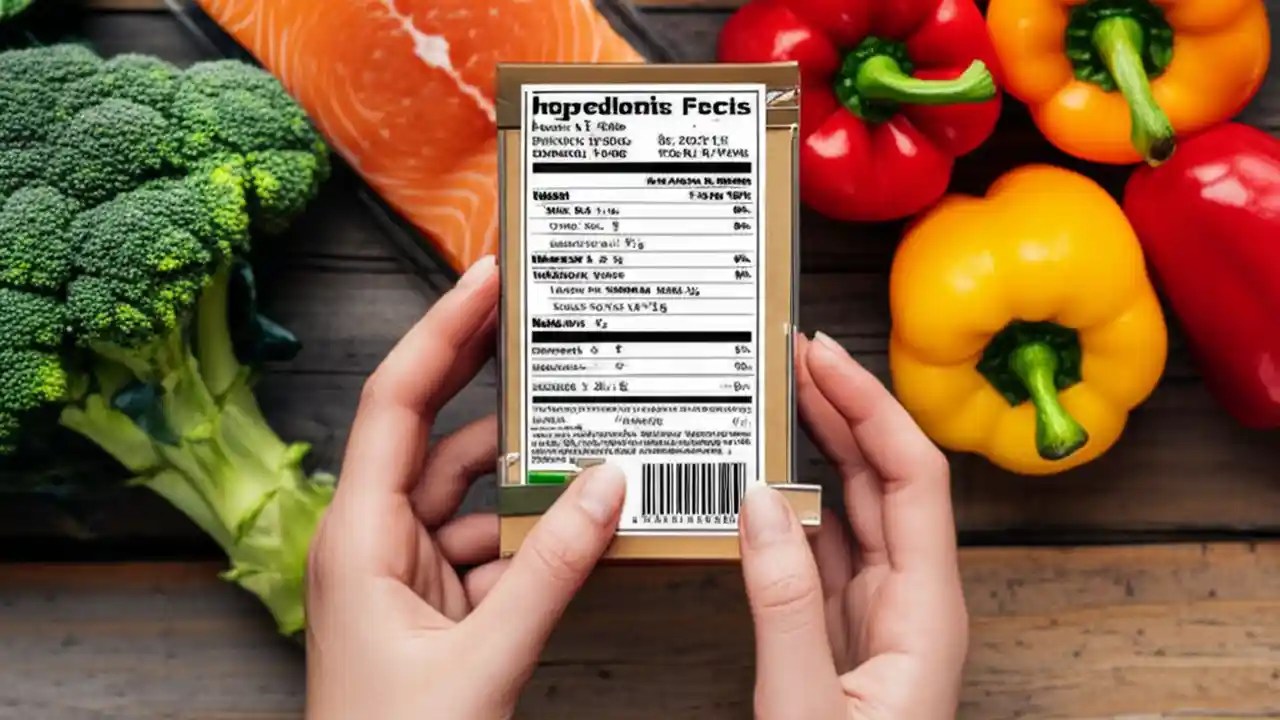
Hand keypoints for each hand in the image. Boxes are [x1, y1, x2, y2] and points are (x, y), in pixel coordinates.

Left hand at [304, 256, 626, 719]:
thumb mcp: (483, 656)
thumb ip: (554, 568)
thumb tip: (609, 487)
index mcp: (356, 536)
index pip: (393, 403)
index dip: (440, 331)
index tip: (486, 280)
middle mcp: (373, 540)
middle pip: (429, 430)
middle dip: (478, 371)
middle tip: (530, 312)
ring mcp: (404, 572)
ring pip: (468, 492)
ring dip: (522, 466)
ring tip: (580, 419)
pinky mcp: (434, 603)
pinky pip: (488, 541)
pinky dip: (532, 526)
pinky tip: (576, 510)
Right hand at [737, 331, 967, 719]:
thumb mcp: (809, 707)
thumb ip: (783, 603)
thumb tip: (761, 503)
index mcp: (928, 613)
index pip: (913, 479)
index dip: (873, 409)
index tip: (827, 360)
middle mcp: (913, 604)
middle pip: (888, 481)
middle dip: (846, 411)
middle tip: (797, 359)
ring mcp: (879, 617)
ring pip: (857, 510)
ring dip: (824, 451)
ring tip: (783, 401)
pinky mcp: (845, 635)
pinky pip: (825, 550)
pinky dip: (796, 508)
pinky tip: (770, 482)